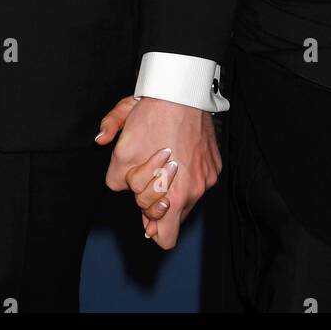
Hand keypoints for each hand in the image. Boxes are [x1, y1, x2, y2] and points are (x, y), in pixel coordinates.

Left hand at [101, 95, 220, 248]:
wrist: (180, 91)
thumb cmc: (152, 118)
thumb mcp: (121, 149)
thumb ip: (115, 177)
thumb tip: (116, 185)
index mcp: (174, 195)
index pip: (165, 238)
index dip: (149, 221)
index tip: (143, 201)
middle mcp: (196, 190)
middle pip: (174, 217)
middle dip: (159, 202)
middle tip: (150, 177)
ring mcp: (208, 177)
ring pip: (187, 198)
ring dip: (173, 188)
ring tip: (163, 162)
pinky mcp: (215, 164)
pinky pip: (199, 180)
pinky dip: (187, 173)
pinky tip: (178, 152)